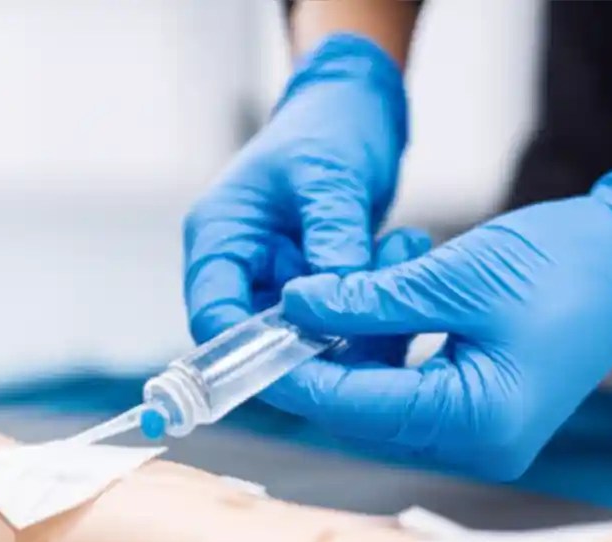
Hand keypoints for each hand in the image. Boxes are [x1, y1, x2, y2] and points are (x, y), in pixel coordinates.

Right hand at [184, 33, 406, 344]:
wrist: (358, 106)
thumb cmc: (330, 126)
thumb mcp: (331, 177)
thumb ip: (333, 239)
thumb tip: (340, 298)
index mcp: (220, 235)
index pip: (212, 314)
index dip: (244, 351)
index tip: (297, 365)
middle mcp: (241, 263)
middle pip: (257, 336)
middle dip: (313, 338)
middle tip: (367, 326)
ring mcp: (276, 276)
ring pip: (303, 333)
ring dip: (351, 320)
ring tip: (393, 264)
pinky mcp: (312, 283)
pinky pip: (334, 318)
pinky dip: (368, 306)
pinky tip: (398, 259)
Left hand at [274, 120, 611, 479]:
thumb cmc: (566, 263)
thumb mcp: (454, 276)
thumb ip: (369, 298)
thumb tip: (297, 305)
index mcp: (480, 421)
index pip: (360, 408)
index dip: (299, 376)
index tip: (250, 348)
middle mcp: (480, 445)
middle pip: (365, 413)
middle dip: (321, 358)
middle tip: (285, 307)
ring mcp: (482, 434)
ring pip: (381, 400)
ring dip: (355, 344)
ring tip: (352, 277)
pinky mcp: (480, 412)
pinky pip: (409, 389)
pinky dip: (385, 347)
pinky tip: (380, 296)